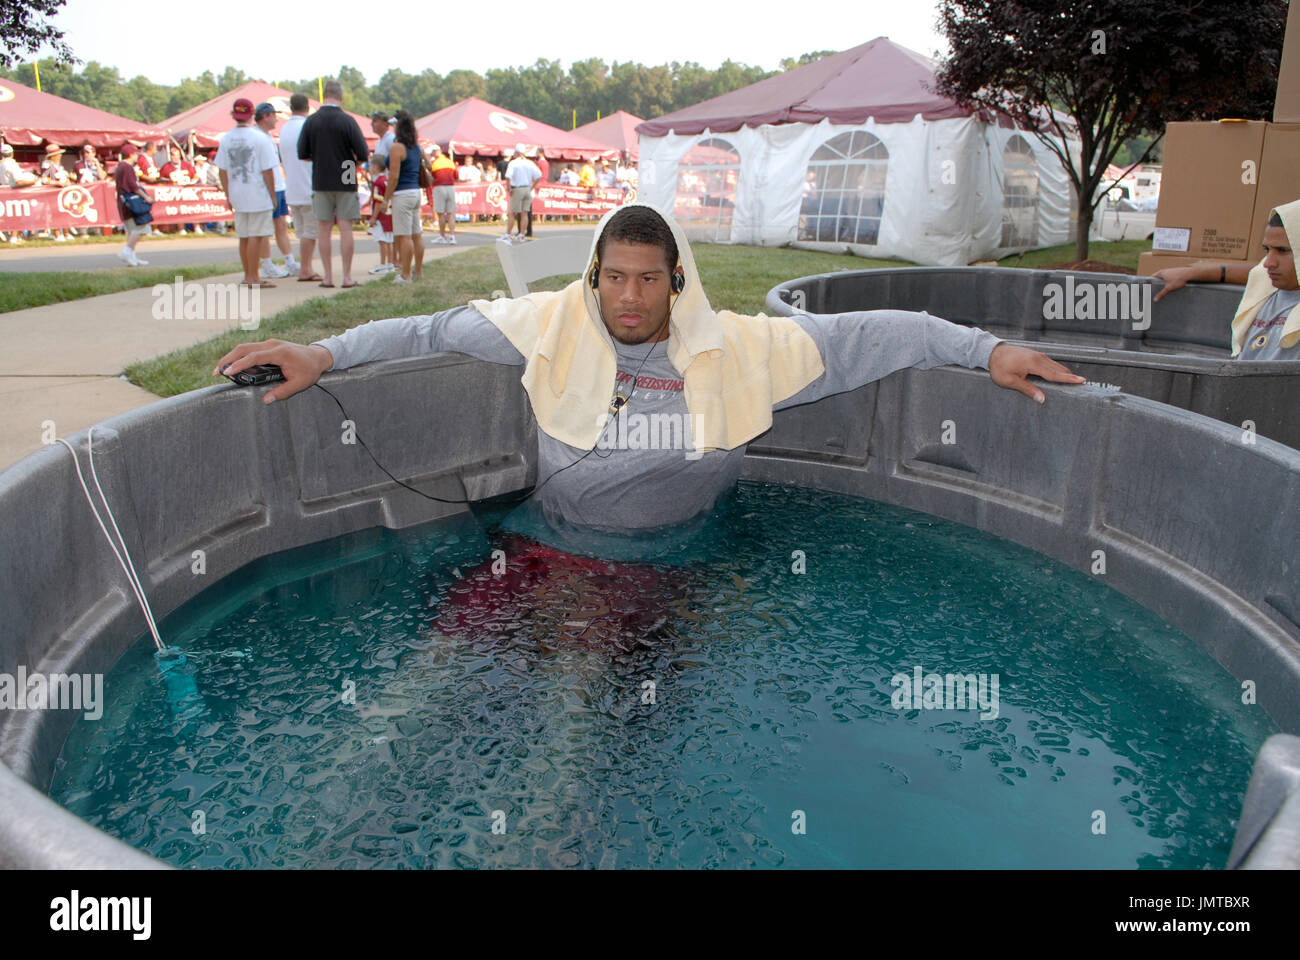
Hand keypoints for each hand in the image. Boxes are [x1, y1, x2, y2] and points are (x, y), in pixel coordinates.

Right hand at [213, 339, 332, 404]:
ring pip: (245, 347)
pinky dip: (240, 356)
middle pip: (244, 348)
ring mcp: (269, 343)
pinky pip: (251, 348)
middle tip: (216, 372)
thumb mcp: (300, 384)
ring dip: (232, 357)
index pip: (253, 357)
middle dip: (228, 359)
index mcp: (279, 353)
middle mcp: (272, 345)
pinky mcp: (269, 345)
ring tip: (221, 370)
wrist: (318, 356)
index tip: (227, 372)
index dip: (239, 364)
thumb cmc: (310, 370)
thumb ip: (283, 392)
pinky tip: (234, 365)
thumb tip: (266, 400)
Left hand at [987, 342, 1084, 402]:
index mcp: (1033, 364)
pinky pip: (1050, 363)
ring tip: (1075, 380)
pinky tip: (1060, 375)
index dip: (1068, 379)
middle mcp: (1039, 358)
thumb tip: (1042, 398)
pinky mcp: (1035, 355)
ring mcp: (1038, 355)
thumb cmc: (999, 367)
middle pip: (1059, 369)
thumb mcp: (1010, 381)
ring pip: (1056, 365)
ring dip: (1065, 373)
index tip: (1081, 381)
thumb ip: (1027, 389)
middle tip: (1083, 383)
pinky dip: (1057, 369)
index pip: (1054, 374)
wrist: (992, 352)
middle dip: (1071, 376)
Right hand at [1152, 266, 1192, 301]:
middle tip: (1155, 290)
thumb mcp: (1169, 288)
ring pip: (1164, 278)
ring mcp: (1171, 271)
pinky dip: (1169, 281)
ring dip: (1163, 283)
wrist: (1190, 274)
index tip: (1148, 287)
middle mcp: (1165, 270)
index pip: (1151, 277)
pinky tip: (1171, 285)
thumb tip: (1155, 299)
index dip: (1149, 282)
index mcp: (1161, 273)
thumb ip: (1162, 294)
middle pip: (1158, 278)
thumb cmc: (1179, 279)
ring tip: (1164, 288)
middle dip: (1157, 284)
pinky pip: (1170, 277)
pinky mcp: (1176, 272)